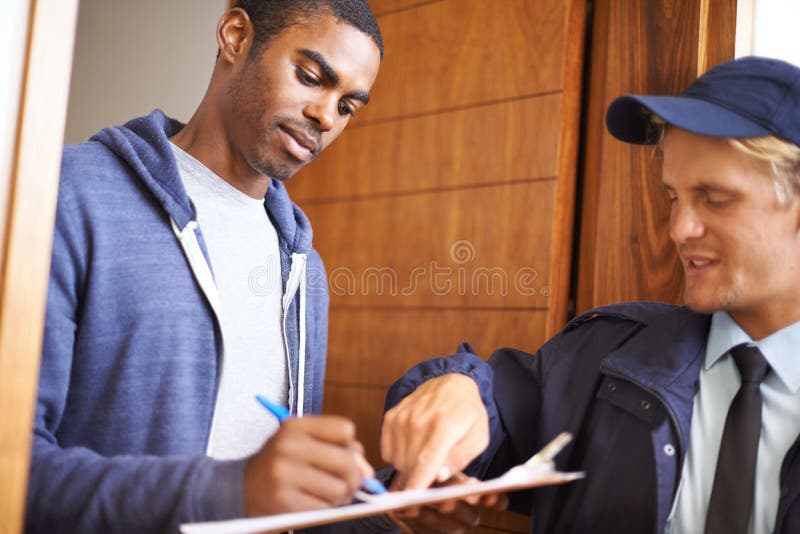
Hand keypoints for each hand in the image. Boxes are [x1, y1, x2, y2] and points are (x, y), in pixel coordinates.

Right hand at [243, 415, 371, 515]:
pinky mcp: (284, 500)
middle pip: (346, 460)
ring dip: (341, 495)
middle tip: (348, 482)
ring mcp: (285, 474)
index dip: (350, 445)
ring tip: (329, 493)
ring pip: (340, 488)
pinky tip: (316, 503)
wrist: (244, 488)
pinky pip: (325, 507)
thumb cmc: (283, 463)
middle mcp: (289, 446)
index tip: (342, 453)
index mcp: (296, 426)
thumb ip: (337, 449)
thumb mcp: (304, 443)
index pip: (345, 429)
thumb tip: (366, 471)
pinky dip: (327, 508)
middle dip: (354, 476)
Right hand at [381, 373, 488, 489]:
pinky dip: (399, 456)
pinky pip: (387, 452)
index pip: (427, 459)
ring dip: (410, 466)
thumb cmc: (467, 414)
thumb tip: (439, 477)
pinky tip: (414, 446)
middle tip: (435, 472)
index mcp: (445, 424)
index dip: (419, 483)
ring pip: (397, 461)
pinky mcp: (390, 417)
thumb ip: (459, 459)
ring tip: (427, 454)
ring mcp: (402, 417)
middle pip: (410, 465)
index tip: (411, 501)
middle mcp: (419, 419)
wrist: (451, 383)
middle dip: (421, 477)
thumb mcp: (477, 438)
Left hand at [389, 475, 507, 533]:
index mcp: (476, 495)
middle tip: (444, 501)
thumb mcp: (438, 467)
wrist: (408, 487)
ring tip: (413, 507)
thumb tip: (441, 473)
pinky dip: (414, 524)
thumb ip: (443, 469)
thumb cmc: (429, 474)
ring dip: (429, 518)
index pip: (497, 501)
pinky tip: (403, 513)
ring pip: (448, 529)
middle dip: (456, 508)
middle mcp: (468, 515)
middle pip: (470, 517)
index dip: (496, 499)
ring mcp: (452, 529)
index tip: (487, 493)